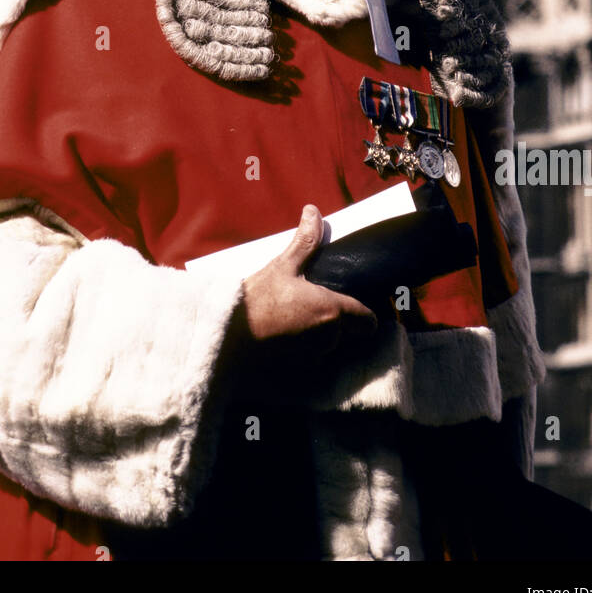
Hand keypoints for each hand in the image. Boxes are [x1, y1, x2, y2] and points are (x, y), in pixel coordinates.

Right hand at [232, 204, 378, 399]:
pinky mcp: (299, 381)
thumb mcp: (282, 266)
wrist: (223, 340)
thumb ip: (305, 241)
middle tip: (314, 310)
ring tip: (296, 327)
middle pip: (349, 335)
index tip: (351, 306)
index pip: (368, 320)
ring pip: (330, 351)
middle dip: (338, 325)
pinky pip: (312, 368)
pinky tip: (285, 346)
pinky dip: (304, 359)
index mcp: (332, 311)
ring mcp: (315, 363)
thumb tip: (315, 211)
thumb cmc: (255, 300)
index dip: (363, 313)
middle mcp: (330, 340)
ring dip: (320, 341)